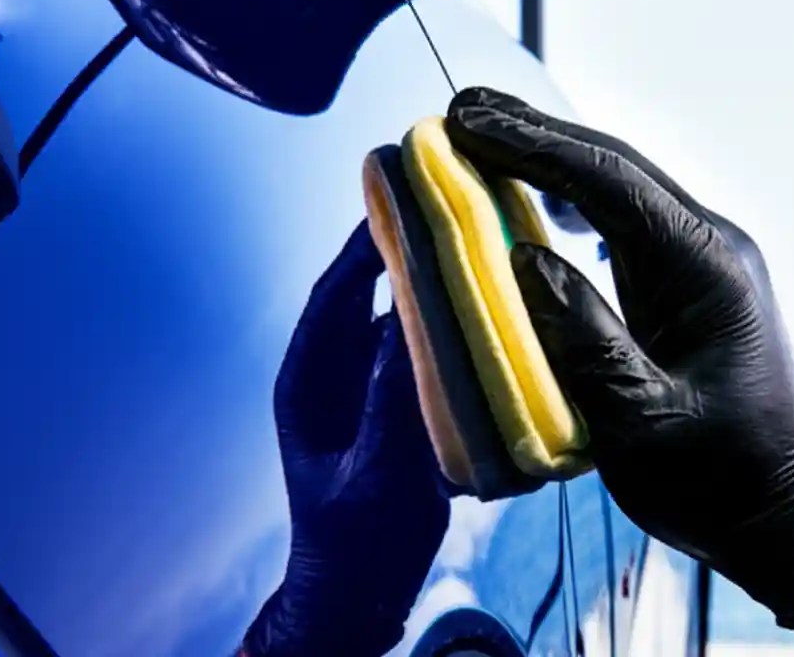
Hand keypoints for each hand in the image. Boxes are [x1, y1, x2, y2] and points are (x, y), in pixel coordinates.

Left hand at [242, 221, 449, 655]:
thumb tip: (406, 330)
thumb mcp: (372, 474)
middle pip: (367, 298)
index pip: (333, 295)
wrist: (364, 592)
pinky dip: (449, 336)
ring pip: (398, 325)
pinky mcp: (398, 410)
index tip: (394, 201)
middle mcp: (335, 375)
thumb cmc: (353, 542)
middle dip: (402, 256)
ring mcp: (367, 391)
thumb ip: (387, 405)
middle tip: (446, 212)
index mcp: (307, 381)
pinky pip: (422, 358)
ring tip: (476, 257)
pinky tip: (486, 320)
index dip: (361, 247)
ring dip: (431, 295)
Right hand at [445, 87, 793, 631]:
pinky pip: (615, 223)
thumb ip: (587, 340)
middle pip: (611, 167)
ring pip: (612, 188)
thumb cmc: (719, 477)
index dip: (532, 147)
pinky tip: (530, 195)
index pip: (609, 182)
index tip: (465, 123)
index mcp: (705, 266)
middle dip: (532, 136)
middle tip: (457, 111)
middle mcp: (705, 247)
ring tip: (478, 137)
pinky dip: (564, 200)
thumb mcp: (646, 421)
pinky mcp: (679, 285)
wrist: (781, 508)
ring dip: (545, 161)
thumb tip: (527, 261)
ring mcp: (695, 262)